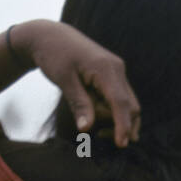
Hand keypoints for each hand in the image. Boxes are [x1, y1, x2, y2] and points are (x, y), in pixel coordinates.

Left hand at [13, 20, 140, 146]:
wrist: (49, 35)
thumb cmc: (53, 55)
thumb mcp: (63, 80)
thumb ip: (78, 104)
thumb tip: (86, 129)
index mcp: (106, 68)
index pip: (121, 103)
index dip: (123, 125)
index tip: (122, 145)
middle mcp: (117, 69)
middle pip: (130, 107)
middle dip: (118, 125)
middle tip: (98, 134)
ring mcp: (117, 72)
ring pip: (127, 105)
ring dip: (114, 119)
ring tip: (91, 117)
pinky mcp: (114, 76)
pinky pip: (120, 99)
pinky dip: (111, 111)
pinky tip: (96, 114)